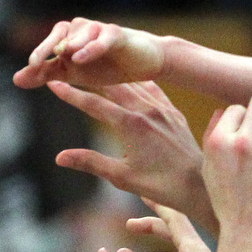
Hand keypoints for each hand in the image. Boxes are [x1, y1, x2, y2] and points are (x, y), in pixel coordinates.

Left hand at [14, 19, 164, 89]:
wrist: (144, 63)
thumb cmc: (109, 66)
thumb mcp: (74, 74)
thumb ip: (46, 74)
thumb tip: (16, 79)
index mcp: (69, 39)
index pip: (49, 43)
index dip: (39, 53)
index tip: (30, 68)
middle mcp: (81, 30)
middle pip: (60, 32)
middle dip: (46, 46)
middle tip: (35, 62)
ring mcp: (99, 30)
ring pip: (80, 32)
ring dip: (70, 44)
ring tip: (61, 57)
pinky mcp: (118, 34)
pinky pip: (102, 38)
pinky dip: (91, 47)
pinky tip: (81, 58)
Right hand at [45, 80, 211, 227]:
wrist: (198, 185)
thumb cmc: (160, 186)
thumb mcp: (121, 177)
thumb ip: (90, 162)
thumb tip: (60, 157)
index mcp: (130, 125)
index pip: (93, 104)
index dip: (71, 94)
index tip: (53, 84)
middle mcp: (146, 111)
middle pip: (111, 85)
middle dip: (89, 76)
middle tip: (71, 65)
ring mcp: (161, 109)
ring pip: (132, 83)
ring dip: (112, 75)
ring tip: (96, 66)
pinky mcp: (173, 112)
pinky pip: (153, 88)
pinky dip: (137, 80)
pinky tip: (130, 76)